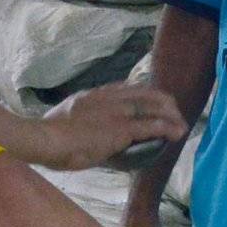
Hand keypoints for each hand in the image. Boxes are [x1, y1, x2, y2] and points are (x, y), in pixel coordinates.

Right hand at [11, 81, 184, 171]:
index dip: (146, 95)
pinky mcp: (121, 128)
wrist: (45, 138)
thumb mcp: (66, 118)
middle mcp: (109, 97)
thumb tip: (82, 133)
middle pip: (147, 93)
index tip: (155, 104)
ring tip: (181, 126)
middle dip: (165, 104)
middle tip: (173, 116)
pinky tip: (178, 133)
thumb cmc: (48, 135)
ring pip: (155, 107)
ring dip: (172, 116)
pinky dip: (169, 128)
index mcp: (95, 94)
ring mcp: (117, 111)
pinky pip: (153, 125)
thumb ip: (79, 120)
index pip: (128, 87)